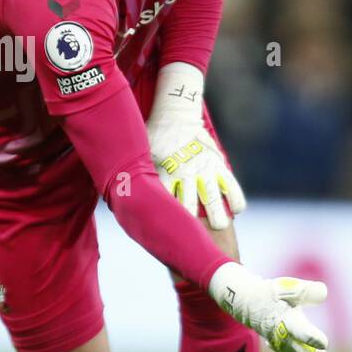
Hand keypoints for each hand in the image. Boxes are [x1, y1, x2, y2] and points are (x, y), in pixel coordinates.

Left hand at [146, 62, 245, 229]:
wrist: (176, 115)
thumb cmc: (155, 138)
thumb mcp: (140, 153)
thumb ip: (134, 173)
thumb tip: (116, 193)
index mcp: (165, 171)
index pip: (165, 199)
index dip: (167, 217)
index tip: (169, 233)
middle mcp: (186, 171)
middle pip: (190, 201)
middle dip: (193, 219)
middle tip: (198, 237)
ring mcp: (204, 168)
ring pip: (213, 195)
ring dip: (217, 213)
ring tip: (220, 226)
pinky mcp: (218, 163)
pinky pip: (231, 183)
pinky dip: (235, 197)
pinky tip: (235, 210)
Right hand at [208, 262, 349, 351]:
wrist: (251, 308)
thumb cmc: (274, 295)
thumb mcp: (288, 287)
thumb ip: (306, 290)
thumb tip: (323, 293)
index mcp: (285, 322)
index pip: (299, 331)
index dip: (310, 337)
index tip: (324, 344)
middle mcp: (287, 340)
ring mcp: (291, 351)